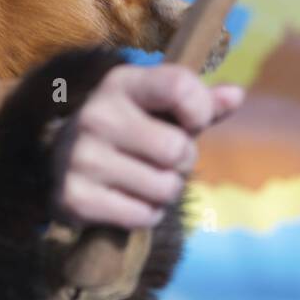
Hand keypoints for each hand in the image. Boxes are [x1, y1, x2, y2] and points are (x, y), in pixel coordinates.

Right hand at [48, 62, 243, 231]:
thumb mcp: (158, 107)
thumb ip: (198, 102)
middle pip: (178, 150)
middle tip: (159, 158)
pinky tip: (125, 198)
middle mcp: (96, 114)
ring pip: (165, 189)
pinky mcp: (75, 197)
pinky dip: (145, 215)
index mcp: (120, 83)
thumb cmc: (130, 129)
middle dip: (181, 162)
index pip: (179, 86)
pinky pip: (144, 217)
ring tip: (142, 178)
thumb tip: (236, 95)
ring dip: (164, 192)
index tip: (190, 121)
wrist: (63, 160)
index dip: (200, 110)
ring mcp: (82, 157)